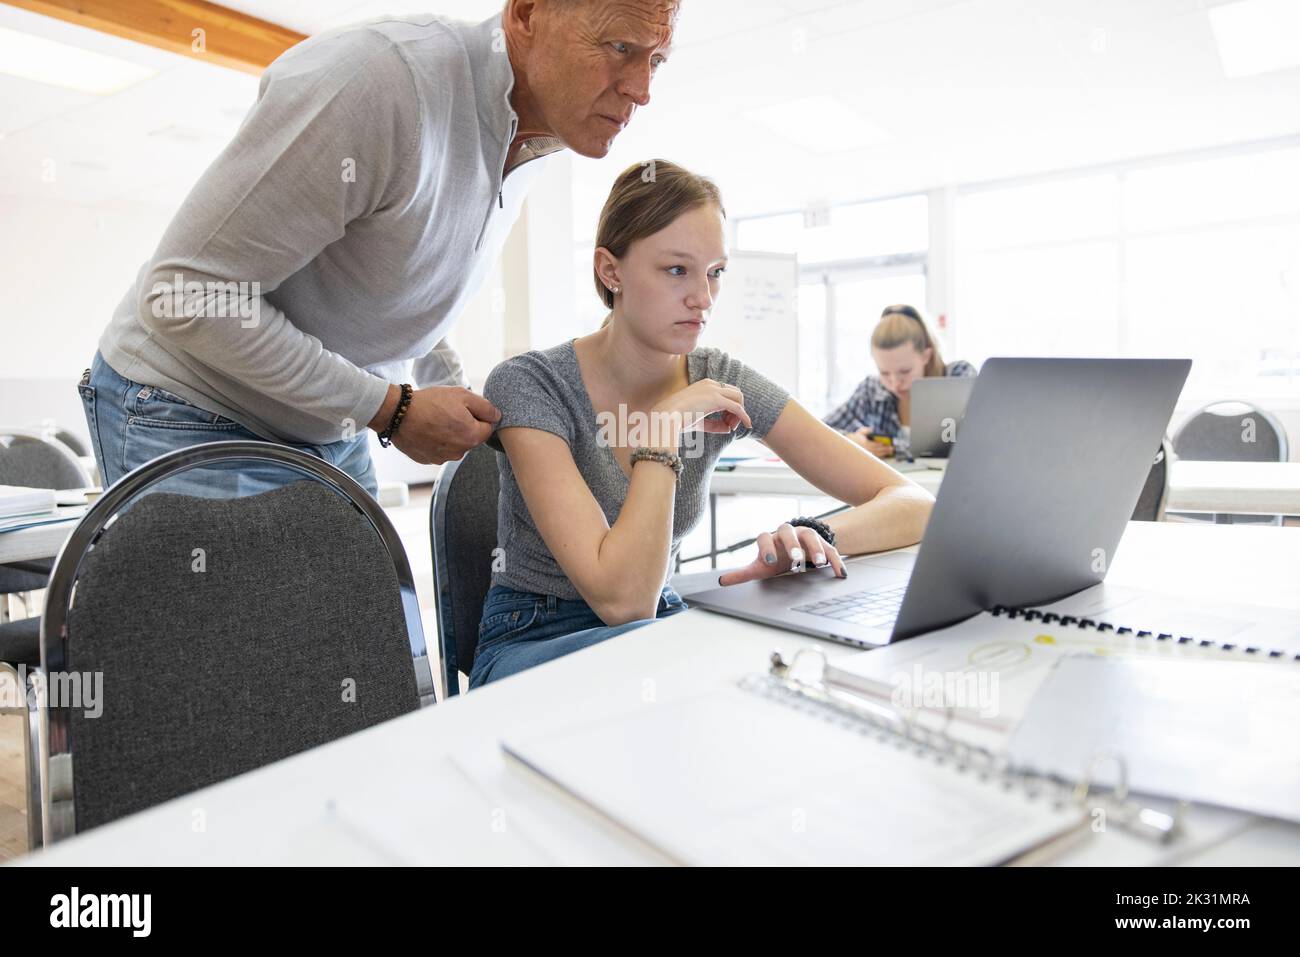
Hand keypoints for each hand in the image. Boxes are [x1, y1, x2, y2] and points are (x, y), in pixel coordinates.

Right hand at [371, 384, 499, 463]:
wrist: (398, 414)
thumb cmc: (431, 402)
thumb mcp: (462, 395)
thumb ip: (485, 407)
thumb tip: (497, 417)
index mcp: (472, 436)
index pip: (488, 428)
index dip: (479, 415)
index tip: (464, 408)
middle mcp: (460, 451)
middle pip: (471, 437)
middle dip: (465, 425)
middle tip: (448, 412)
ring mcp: (444, 458)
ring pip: (456, 444)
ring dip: (451, 434)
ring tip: (436, 420)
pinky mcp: (430, 460)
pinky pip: (440, 449)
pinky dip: (437, 440)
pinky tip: (427, 429)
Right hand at [651, 378, 751, 446]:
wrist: (665, 418)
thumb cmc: (676, 421)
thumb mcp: (697, 421)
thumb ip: (713, 424)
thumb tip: (728, 429)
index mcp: (704, 386)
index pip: (726, 393)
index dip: (730, 408)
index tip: (727, 423)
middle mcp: (710, 384)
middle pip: (735, 393)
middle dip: (737, 409)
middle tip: (731, 425)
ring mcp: (713, 390)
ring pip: (738, 398)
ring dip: (740, 413)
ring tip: (731, 426)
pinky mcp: (716, 399)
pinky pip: (737, 407)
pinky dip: (744, 416)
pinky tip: (747, 425)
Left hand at [717, 522, 846, 585]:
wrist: (794, 551)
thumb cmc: (775, 560)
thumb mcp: (760, 567)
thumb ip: (743, 574)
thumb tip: (721, 581)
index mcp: (770, 539)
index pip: (764, 537)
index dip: (766, 548)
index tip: (769, 561)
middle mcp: (787, 534)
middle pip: (788, 532)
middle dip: (792, 544)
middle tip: (796, 558)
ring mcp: (805, 536)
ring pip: (810, 536)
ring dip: (815, 548)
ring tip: (819, 563)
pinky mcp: (822, 543)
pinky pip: (830, 548)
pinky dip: (835, 560)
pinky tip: (840, 572)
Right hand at [847, 427, 893, 456]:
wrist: (843, 451)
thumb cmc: (849, 441)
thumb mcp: (856, 434)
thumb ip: (864, 431)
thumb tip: (871, 429)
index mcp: (866, 443)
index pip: (878, 444)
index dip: (884, 444)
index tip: (889, 444)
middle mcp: (867, 450)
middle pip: (879, 450)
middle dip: (886, 449)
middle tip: (892, 449)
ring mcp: (866, 455)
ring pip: (877, 455)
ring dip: (884, 454)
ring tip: (889, 453)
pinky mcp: (864, 459)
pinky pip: (873, 459)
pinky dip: (878, 458)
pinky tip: (881, 457)